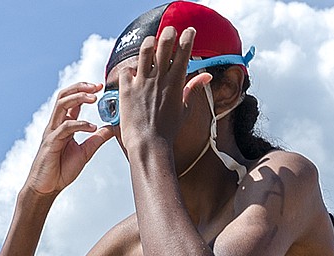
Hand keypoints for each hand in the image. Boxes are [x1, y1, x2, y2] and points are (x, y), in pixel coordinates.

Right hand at [24, 81, 116, 196]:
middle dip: (80, 87)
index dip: (85, 90)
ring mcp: (52, 132)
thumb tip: (113, 127)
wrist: (46, 188)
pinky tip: (92, 127)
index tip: (100, 87)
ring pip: (62, 105)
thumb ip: (98, 138)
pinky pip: (65, 127)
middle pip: (64, 95)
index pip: (72, 100)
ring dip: (78, 98)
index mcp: (64, 125)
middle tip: (97, 86)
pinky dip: (80, 124)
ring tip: (94, 98)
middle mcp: (56, 125)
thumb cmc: (61, 170)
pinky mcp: (51, 142)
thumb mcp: (86, 151)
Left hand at [115, 26, 211, 154]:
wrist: (148, 144)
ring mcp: (142, 82)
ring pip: (145, 50)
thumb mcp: (185, 108)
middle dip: (168, 32)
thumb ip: (194, 88)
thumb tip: (207, 77)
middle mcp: (159, 78)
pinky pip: (126, 70)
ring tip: (151, 45)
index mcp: (176, 82)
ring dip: (149, 43)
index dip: (188, 37)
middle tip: (169, 32)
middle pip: (165, 43)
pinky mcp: (126, 89)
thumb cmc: (168, 129)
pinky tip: (132, 75)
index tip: (189, 31)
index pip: (184, 50)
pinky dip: (129, 70)